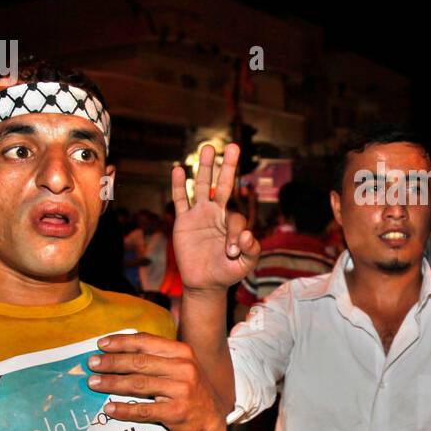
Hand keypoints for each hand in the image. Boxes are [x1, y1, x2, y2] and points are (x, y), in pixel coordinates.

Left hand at [89, 332, 225, 430]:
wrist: (210, 419)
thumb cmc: (188, 388)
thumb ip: (157, 355)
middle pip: (140, 362)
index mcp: (182, 352)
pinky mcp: (177, 412)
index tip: (101, 344)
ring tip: (93, 383)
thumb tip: (120, 348)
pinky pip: (145, 410)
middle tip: (92, 364)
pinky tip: (109, 409)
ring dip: (113, 383)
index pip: (147, 342)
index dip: (122, 342)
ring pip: (139, 385)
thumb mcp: (180, 366)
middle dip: (112, 362)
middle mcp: (184, 368)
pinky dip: (125, 410)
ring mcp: (182, 390)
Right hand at [170, 143, 260, 295]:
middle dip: (227, 167)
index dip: (235, 233)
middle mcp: (217, 213)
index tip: (233, 252)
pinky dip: (179, 186)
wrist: (205, 283)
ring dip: (205, 168)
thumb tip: (247, 235)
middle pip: (223, 185)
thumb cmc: (227, 272)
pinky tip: (178, 170)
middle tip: (234, 146)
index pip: (235, 217)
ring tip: (208, 148)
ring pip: (202, 186)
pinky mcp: (183, 221)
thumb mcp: (246, 264)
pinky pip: (181, 200)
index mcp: (233, 221)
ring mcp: (200, 215)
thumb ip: (252, 250)